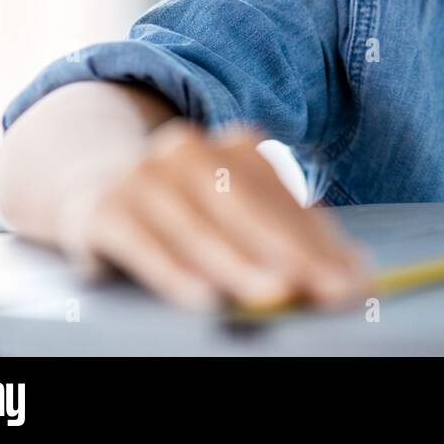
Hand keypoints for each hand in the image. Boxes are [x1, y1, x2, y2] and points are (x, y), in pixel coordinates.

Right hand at [58, 119, 373, 310]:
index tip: (354, 279)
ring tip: (276, 295)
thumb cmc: (186, 211)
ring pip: (198, 228)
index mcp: (232, 145)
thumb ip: (291, 238)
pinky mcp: (104, 211)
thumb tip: (354, 272)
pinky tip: (203, 297)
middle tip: (327, 290)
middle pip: (247, 209)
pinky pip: (142, 245)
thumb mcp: (237, 214)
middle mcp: (188, 150)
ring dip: (239, 266)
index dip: (321, 241)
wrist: (89, 188)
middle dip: (292, 254)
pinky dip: (174, 272)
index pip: (285, 198)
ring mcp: (143, 176)